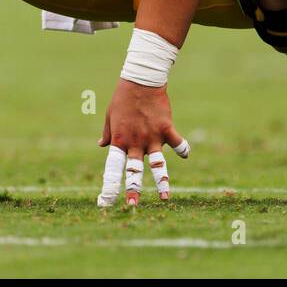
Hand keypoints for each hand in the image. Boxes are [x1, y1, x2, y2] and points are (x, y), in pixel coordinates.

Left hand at [97, 78, 189, 206]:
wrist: (141, 80)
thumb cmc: (123, 98)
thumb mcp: (110, 116)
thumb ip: (108, 133)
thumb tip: (101, 145)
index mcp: (119, 141)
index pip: (113, 169)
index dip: (110, 187)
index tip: (106, 202)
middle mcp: (135, 142)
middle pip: (134, 171)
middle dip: (133, 190)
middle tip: (132, 206)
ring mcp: (152, 137)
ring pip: (157, 164)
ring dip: (162, 182)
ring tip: (164, 198)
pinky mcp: (166, 129)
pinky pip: (177, 143)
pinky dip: (182, 149)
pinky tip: (185, 154)